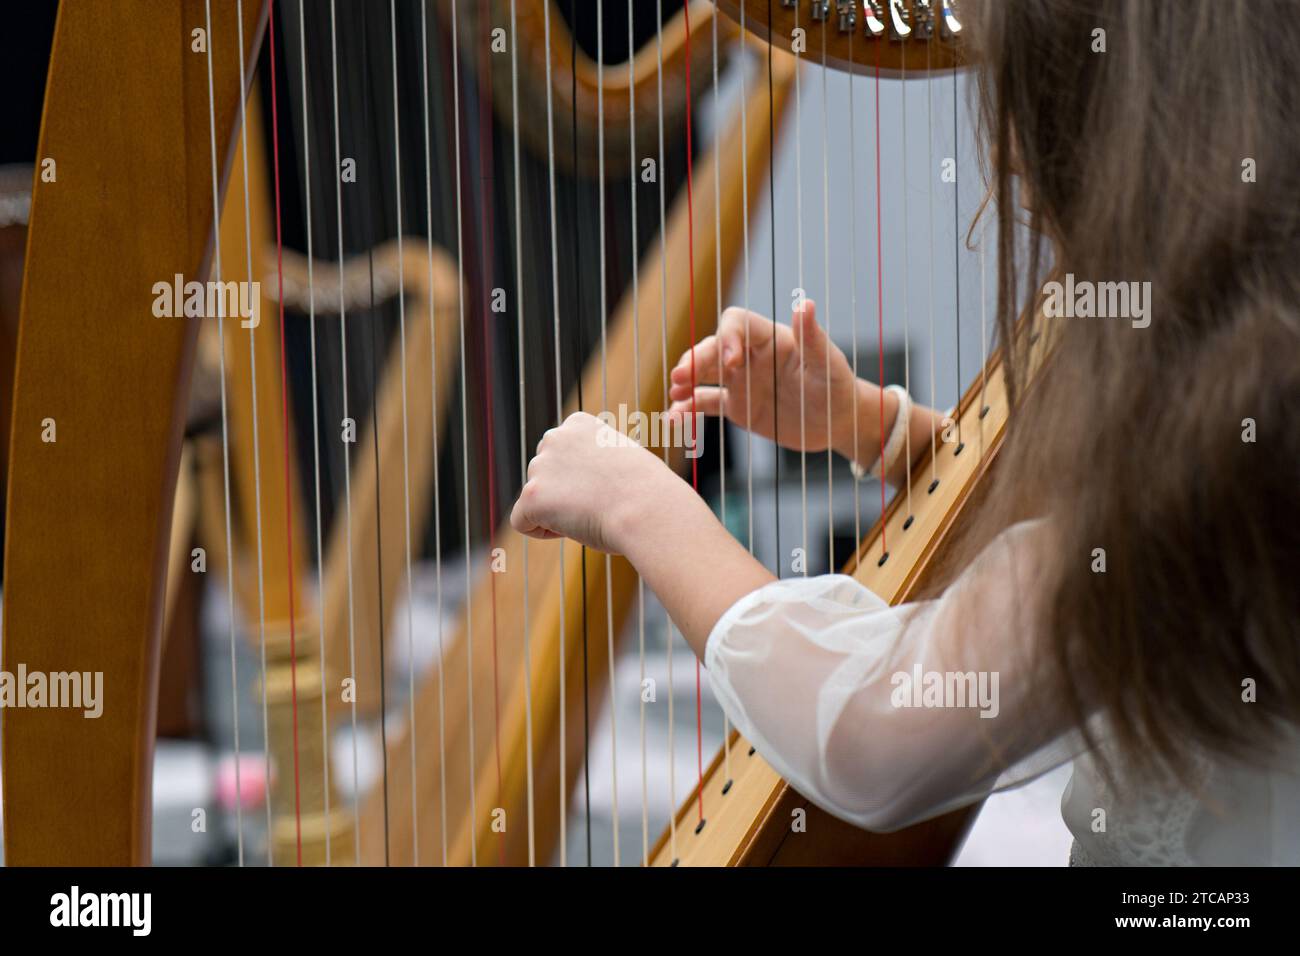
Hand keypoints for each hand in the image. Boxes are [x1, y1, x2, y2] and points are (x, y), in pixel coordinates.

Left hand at [510, 411, 682, 553]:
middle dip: (564, 494)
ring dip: (556, 512)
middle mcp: (555, 438)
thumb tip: (575, 486)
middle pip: (545, 477)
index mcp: (578, 424)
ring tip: (591, 514)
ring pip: (536, 499)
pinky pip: (521, 522)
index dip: (580, 479)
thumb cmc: (646, 492)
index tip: (606, 486)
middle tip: (600, 503)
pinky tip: (571, 528)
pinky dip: (541, 531)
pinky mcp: (532, 495)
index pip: (562, 456)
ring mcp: (540, 466)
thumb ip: (591, 463)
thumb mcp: (620, 461)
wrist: (646, 507)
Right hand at [666, 299, 870, 455]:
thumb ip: (812, 337)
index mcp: (770, 338)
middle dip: (695, 359)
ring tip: (675, 392)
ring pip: (703, 374)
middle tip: (680, 377)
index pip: (737, 323)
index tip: (731, 363)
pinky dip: (688, 409)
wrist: (838, 422)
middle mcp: (750, 355)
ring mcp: (740, 381)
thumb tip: (805, 304)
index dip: (728, 338)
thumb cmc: (837, 387)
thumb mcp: (828, 364)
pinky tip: (674, 419)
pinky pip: (706, 403)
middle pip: (713, 348)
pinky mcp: (737, 406)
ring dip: (685, 380)